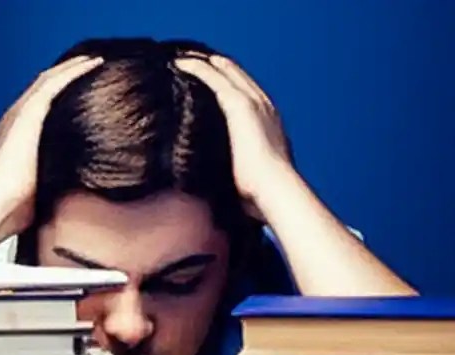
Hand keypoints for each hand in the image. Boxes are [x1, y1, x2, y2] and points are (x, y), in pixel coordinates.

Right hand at [0, 55, 102, 243]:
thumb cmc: (14, 206)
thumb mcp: (42, 189)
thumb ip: (57, 182)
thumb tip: (84, 195)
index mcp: (20, 136)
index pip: (43, 109)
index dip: (63, 97)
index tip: (86, 93)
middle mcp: (18, 120)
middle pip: (45, 90)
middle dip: (67, 77)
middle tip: (93, 68)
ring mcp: (21, 115)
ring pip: (49, 81)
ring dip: (73, 68)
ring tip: (94, 61)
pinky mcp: (28, 114)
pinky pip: (53, 84)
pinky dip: (73, 71)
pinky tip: (92, 63)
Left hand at [173, 54, 297, 221]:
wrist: (275, 190)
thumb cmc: (263, 196)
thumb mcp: (250, 180)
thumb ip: (237, 173)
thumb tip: (217, 187)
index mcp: (270, 126)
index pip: (249, 96)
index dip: (231, 85)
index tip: (211, 82)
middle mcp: (266, 109)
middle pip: (240, 78)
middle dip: (218, 69)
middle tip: (193, 62)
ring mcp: (255, 104)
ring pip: (227, 72)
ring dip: (206, 63)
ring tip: (184, 58)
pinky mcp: (240, 104)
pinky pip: (213, 76)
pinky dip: (197, 67)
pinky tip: (179, 64)